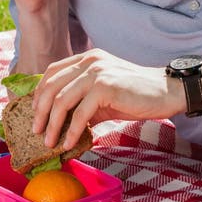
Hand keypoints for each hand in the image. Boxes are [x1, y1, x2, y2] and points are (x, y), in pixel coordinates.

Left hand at [31, 48, 185, 150]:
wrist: (167, 91)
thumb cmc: (136, 95)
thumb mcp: (104, 93)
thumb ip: (83, 100)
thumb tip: (61, 122)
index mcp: (87, 58)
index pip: (52, 71)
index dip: (39, 92)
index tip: (34, 111)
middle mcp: (89, 61)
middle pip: (52, 86)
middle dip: (40, 111)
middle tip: (36, 130)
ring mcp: (97, 73)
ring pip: (62, 100)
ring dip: (52, 124)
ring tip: (49, 142)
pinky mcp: (106, 88)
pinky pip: (80, 113)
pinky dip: (71, 131)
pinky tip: (68, 143)